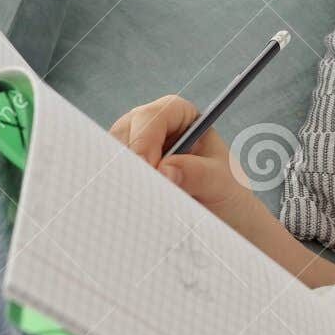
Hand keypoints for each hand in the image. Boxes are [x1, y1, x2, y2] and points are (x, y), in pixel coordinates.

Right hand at [108, 95, 259, 227]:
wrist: (220, 218)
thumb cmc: (224, 192)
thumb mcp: (220, 183)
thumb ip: (198, 173)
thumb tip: (166, 170)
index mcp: (180, 116)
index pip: (155, 115)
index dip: (146, 138)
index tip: (148, 167)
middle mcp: (153, 128)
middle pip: (125, 131)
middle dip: (129, 159)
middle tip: (136, 188)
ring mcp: (135, 149)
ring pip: (112, 154)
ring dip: (121, 176)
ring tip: (138, 200)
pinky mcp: (125, 172)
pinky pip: (110, 175)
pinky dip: (115, 188)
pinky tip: (127, 205)